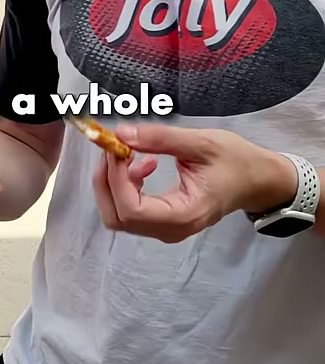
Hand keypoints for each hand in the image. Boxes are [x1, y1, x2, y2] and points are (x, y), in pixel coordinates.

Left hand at [92, 122, 297, 243]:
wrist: (257, 180)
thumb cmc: (235, 161)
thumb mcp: (200, 142)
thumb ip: (160, 138)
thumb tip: (120, 133)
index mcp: (184, 215)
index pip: (132, 209)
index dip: (116, 178)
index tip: (116, 146)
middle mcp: (171, 230)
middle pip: (118, 217)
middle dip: (106, 181)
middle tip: (113, 147)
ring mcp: (165, 228)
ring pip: (119, 216)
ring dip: (114, 182)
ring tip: (130, 152)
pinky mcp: (162, 220)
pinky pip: (130, 210)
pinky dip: (125, 186)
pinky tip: (144, 164)